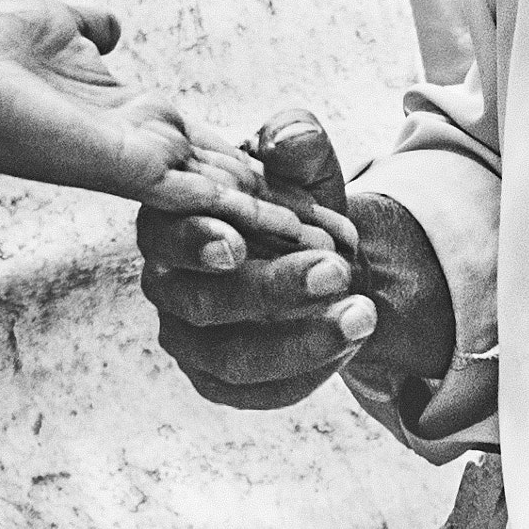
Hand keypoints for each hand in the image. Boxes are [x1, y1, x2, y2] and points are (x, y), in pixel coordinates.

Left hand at [0, 0, 308, 246]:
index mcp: (137, 119)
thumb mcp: (58, 26)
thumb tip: (115, 28)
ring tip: (331, 249)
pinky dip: (250, 213)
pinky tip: (289, 232)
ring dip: (282, 222)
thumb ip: (92, 27)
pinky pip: (202, 195)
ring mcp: (141, 163)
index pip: (214, 151)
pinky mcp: (130, 169)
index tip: (302, 191)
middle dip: (287, 212)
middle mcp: (147, 147)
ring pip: (230, 197)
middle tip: (341, 240)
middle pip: (234, 184)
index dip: (261, 172)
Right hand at [138, 107, 455, 410]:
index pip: (166, 235)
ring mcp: (190, 342)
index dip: (196, 242)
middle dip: (272, 290)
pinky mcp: (221, 383)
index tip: (238, 245)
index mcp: (170, 222)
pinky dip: (307, 372)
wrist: (325, 255)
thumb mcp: (305, 164)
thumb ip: (297, 142)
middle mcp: (168, 286)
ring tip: (362, 314)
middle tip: (336, 270)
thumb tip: (289, 135)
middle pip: (203, 303)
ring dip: (300, 341)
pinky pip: (259, 392)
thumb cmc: (296, 202)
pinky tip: (350, 345)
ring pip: (232, 358)